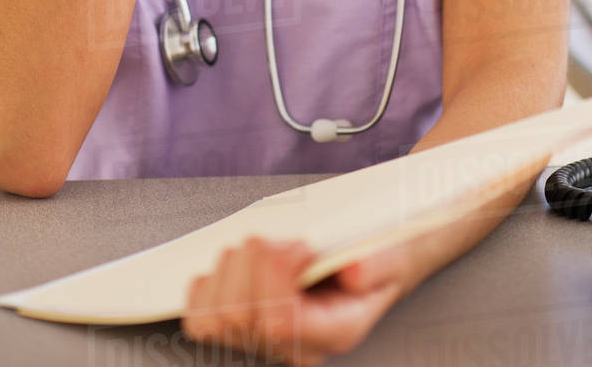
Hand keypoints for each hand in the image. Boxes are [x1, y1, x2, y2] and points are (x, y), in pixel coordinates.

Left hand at [181, 237, 409, 365]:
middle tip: (288, 243)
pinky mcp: (237, 329)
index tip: (305, 245)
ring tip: (264, 250)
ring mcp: (261, 343)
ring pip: (214, 316)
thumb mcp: (391, 256)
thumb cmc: (377, 261)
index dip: (278, 273)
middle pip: (239, 315)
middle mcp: (293, 348)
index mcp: (332, 333)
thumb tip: (354, 273)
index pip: (279, 323)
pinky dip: (211, 282)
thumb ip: (377, 265)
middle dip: (257, 261)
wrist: (368, 268)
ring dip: (234, 266)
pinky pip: (199, 316)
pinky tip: (240, 266)